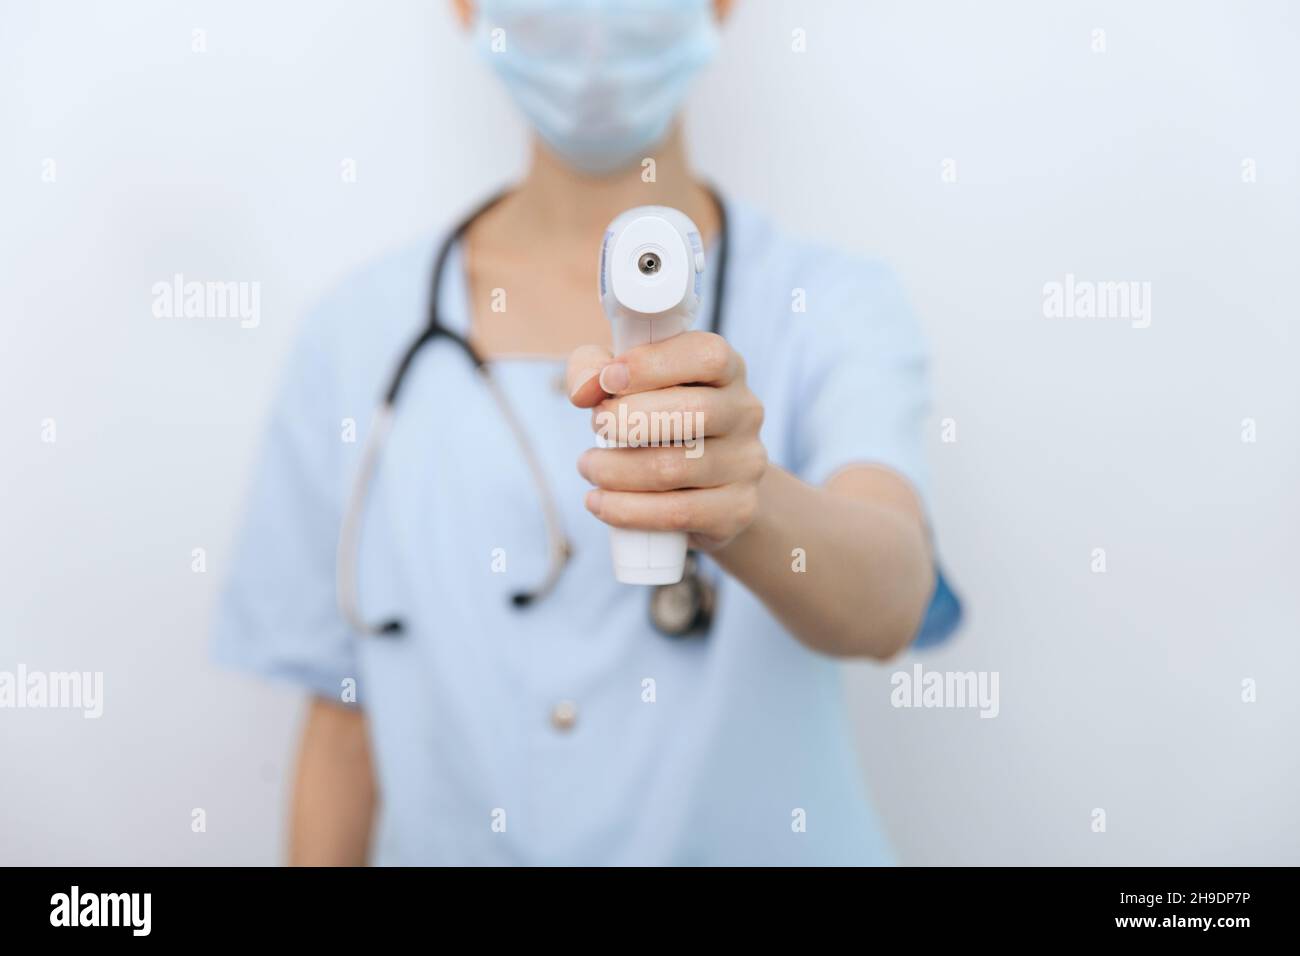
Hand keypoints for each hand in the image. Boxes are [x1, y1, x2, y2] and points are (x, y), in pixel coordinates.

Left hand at [566, 332, 767, 550]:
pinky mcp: (737, 508)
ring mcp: (746, 463)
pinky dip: (627, 510)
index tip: (608, 379)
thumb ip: (593, 368)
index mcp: (727, 370)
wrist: (711, 485)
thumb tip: (583, 390)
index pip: (705, 357)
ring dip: (615, 469)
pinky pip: (677, 513)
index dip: (652, 365)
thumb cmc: (660, 420)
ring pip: (673, 468)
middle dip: (627, 420)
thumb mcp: (627, 382)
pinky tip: (599, 502)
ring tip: (589, 466)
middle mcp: (745, 412)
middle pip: (690, 413)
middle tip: (596, 426)